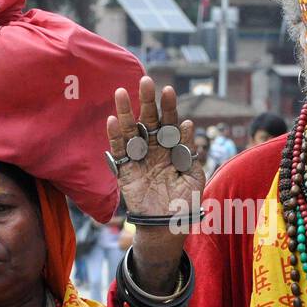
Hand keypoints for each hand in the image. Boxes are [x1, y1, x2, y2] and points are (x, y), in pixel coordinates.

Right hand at [106, 76, 205, 292]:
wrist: (169, 226)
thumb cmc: (185, 202)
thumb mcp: (194, 176)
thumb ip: (190, 151)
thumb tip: (189, 124)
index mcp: (172, 149)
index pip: (170, 122)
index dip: (169, 107)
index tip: (168, 90)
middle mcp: (154, 150)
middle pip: (149, 121)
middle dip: (146, 101)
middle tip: (145, 81)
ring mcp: (139, 159)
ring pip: (130, 131)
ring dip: (125, 112)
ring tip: (120, 92)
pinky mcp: (125, 171)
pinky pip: (118, 152)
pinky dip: (115, 137)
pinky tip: (112, 120)